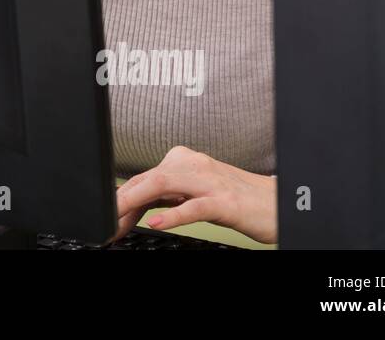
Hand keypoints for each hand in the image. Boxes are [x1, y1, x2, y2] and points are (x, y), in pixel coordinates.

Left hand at [114, 145, 276, 243]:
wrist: (277, 203)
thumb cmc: (236, 199)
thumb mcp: (196, 195)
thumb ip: (168, 197)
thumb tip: (136, 208)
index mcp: (184, 161)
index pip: (144, 177)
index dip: (122, 198)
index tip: (108, 216)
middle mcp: (194, 166)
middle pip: (148, 179)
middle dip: (122, 201)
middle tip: (107, 221)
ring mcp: (210, 182)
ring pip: (163, 184)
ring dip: (135, 202)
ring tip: (118, 217)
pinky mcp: (225, 201)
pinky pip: (194, 205)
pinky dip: (173, 214)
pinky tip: (157, 222)